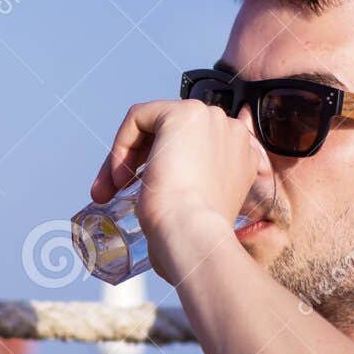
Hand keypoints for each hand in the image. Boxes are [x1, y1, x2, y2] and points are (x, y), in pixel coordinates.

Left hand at [89, 99, 269, 266]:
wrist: (192, 235)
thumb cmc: (194, 239)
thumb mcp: (201, 215)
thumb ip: (193, 199)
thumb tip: (163, 207)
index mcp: (241, 157)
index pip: (197, 147)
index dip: (166, 166)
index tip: (146, 193)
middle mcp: (231, 132)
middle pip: (173, 135)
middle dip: (139, 160)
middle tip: (117, 191)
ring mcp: (210, 120)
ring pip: (154, 125)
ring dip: (127, 155)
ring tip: (112, 189)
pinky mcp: (183, 114)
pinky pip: (139, 116)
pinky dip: (121, 143)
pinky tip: (118, 175)